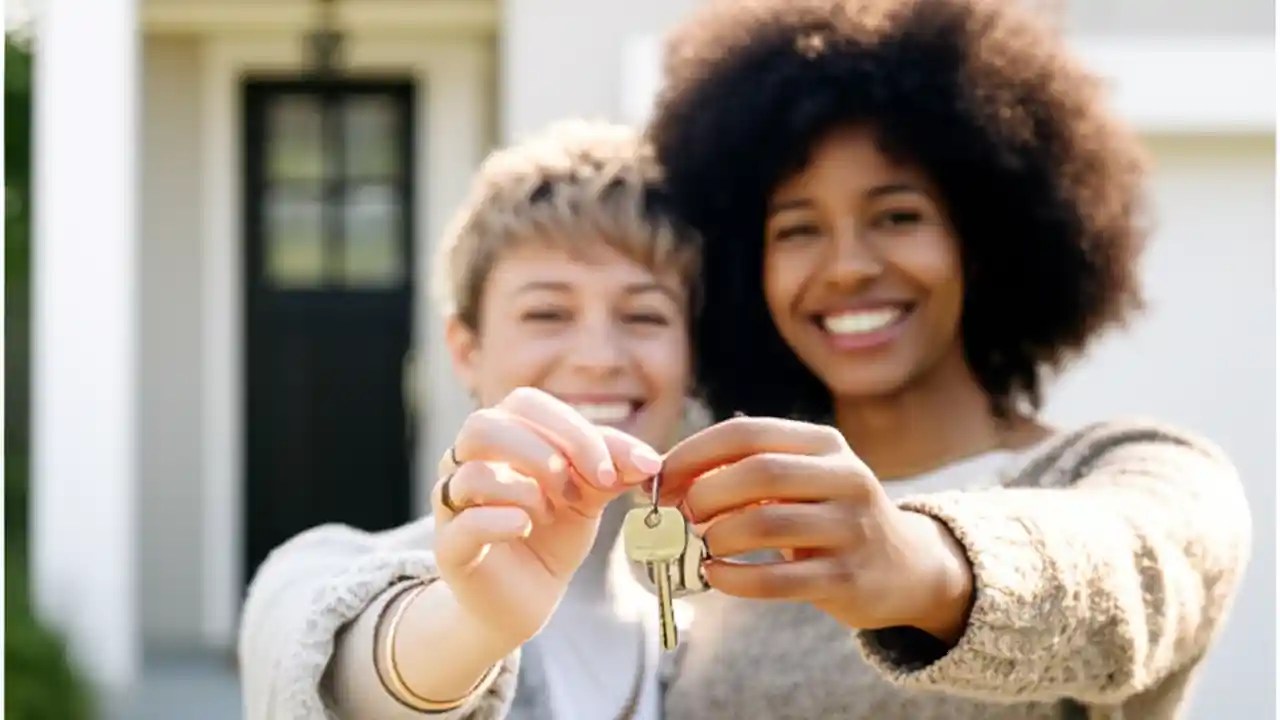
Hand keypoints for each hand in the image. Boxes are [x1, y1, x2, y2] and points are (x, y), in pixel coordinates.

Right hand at [431, 387, 660, 648]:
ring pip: (469, 472)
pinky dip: (502, 520)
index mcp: (503, 436)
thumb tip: (651, 461)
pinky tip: (527, 528)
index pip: (526, 405)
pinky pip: (463, 523)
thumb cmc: (555, 533)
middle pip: (483, 425)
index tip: (609, 472)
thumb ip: (615, 468)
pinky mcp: (448, 548)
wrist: (529, 598)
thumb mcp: (592, 493)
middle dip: (539, 451)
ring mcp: (453, 505)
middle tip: (575, 487)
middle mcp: (466, 461)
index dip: (570, 431)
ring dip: (522, 489)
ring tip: (549, 513)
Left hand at [659, 416, 973, 642]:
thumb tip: (668, 476)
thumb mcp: (804, 478)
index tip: (661, 477)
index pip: (747, 433)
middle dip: (706, 493)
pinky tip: (715, 575)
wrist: (906, 568)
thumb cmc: (830, 516)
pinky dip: (734, 578)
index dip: (694, 453)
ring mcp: (850, 529)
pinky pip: (777, 579)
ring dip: (718, 536)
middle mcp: (845, 478)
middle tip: (682, 514)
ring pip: (766, 524)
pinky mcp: (847, 579)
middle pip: (758, 472)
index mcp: (825, 444)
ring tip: (702, 545)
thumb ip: (747, 469)